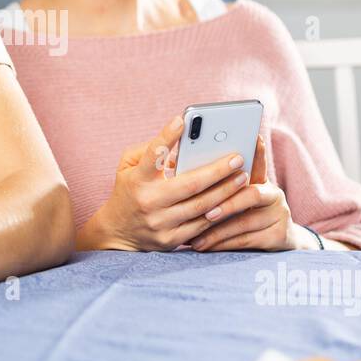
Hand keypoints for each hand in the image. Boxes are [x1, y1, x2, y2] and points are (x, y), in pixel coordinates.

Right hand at [83, 114, 253, 251]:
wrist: (118, 232)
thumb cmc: (129, 190)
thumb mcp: (127, 166)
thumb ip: (150, 151)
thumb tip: (181, 142)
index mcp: (137, 179)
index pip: (152, 155)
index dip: (166, 137)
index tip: (181, 120)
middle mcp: (148, 201)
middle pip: (190, 184)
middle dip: (218, 170)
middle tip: (238, 158)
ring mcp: (160, 223)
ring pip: (201, 206)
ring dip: (226, 191)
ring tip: (243, 177)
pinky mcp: (170, 240)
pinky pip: (201, 225)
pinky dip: (220, 212)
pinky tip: (234, 201)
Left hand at [188, 134, 304, 251]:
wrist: (279, 241)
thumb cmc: (243, 213)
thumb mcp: (233, 196)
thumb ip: (215, 183)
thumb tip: (175, 167)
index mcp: (260, 180)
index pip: (257, 163)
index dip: (257, 152)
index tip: (253, 139)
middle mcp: (273, 194)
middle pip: (251, 195)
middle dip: (226, 203)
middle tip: (205, 211)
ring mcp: (279, 215)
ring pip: (245, 221)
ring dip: (218, 230)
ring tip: (196, 237)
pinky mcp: (279, 236)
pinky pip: (246, 240)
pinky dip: (222, 244)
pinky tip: (206, 246)